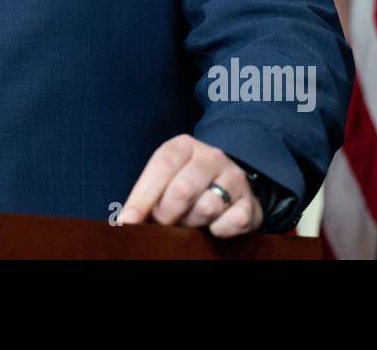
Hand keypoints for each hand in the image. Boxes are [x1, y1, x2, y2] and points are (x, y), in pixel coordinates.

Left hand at [121, 135, 262, 237]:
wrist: (231, 189)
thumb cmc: (188, 186)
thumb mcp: (167, 180)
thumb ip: (148, 195)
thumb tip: (126, 220)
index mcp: (184, 146)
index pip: (161, 166)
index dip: (142, 197)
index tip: (128, 221)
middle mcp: (211, 156)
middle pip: (182, 190)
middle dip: (166, 214)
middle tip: (163, 222)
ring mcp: (234, 177)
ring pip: (206, 208)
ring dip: (192, 223)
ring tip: (190, 221)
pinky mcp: (250, 202)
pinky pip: (229, 223)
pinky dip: (217, 231)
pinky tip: (213, 225)